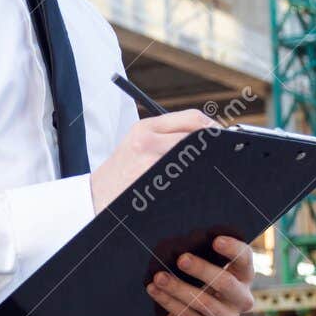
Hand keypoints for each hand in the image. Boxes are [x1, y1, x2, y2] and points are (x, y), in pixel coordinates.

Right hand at [89, 109, 213, 212]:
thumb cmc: (121, 172)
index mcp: (145, 127)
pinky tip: (193, 187)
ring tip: (206, 174)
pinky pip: (186, 180)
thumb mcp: (137, 143)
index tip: (221, 137)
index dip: (212, 127)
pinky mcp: (153, 184)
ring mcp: (150, 163)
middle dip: (213, 148)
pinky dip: (194, 182)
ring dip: (205, 166)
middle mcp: (148, 141)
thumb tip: (208, 134)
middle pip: (197, 138)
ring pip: (195, 159)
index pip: (192, 118)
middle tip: (222, 158)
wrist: (94, 197)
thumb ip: (166, 135)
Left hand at [146, 235, 255, 315]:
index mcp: (244, 275)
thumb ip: (200, 253)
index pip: (244, 259)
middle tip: (181, 259)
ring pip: (205, 302)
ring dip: (178, 288)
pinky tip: (155, 291)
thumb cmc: (196, 281)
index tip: (215, 240)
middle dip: (202, 269)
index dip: (233, 249)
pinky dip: (169, 303)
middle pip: (226, 282)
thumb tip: (185, 239)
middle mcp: (243, 298)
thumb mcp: (201, 266)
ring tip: (159, 277)